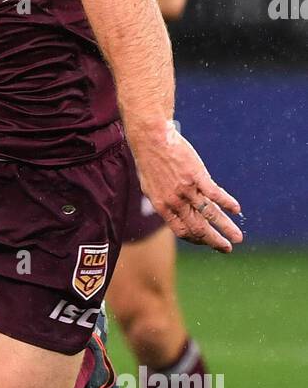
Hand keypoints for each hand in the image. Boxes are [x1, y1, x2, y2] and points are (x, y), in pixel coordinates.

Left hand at [133, 123, 242, 251]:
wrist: (151, 138)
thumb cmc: (149, 160)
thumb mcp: (151, 186)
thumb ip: (163, 201)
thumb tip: (172, 211)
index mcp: (162, 207)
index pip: (182, 231)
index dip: (196, 239)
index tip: (206, 241)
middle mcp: (175, 202)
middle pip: (199, 228)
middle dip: (214, 241)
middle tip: (227, 249)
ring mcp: (186, 190)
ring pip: (210, 215)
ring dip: (226, 228)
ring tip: (238, 238)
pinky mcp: (197, 176)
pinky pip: (215, 194)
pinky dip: (227, 203)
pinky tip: (237, 210)